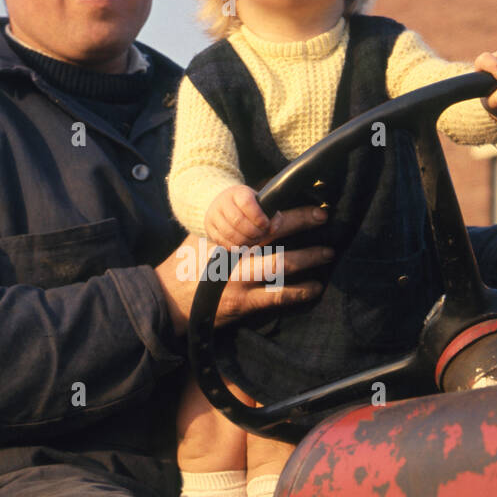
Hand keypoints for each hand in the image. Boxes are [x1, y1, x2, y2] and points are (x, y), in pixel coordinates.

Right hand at [156, 206, 333, 333]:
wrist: (168, 299)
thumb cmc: (187, 263)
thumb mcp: (201, 234)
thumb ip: (226, 218)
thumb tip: (256, 194)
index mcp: (226, 232)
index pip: (258, 210)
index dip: (282, 202)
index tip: (304, 194)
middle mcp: (234, 251)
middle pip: (274, 231)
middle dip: (301, 220)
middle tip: (324, 216)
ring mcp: (239, 277)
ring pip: (281, 263)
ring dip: (309, 257)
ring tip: (328, 252)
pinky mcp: (243, 302)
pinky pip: (277, 296)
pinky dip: (299, 292)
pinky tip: (315, 288)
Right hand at [206, 184, 269, 246]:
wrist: (224, 203)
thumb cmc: (247, 205)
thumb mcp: (260, 203)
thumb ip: (272, 215)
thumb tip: (273, 228)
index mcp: (237, 192)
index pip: (247, 203)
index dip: (258, 217)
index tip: (265, 224)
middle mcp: (222, 202)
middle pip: (237, 221)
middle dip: (253, 232)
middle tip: (261, 235)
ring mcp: (213, 215)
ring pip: (230, 234)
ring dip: (245, 241)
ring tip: (254, 240)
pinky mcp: (209, 228)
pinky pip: (223, 242)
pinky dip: (236, 247)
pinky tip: (244, 244)